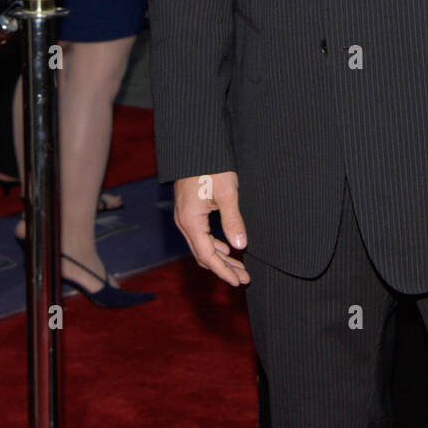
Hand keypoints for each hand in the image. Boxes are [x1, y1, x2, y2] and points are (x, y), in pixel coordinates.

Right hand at [174, 171, 249, 286]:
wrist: (196, 146)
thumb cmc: (211, 166)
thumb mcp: (227, 193)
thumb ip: (233, 220)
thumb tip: (240, 245)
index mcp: (191, 221)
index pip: (208, 256)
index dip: (224, 271)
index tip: (238, 281)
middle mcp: (184, 222)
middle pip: (204, 255)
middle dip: (224, 268)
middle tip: (244, 278)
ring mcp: (184, 217)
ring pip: (202, 246)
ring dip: (220, 258)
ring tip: (239, 266)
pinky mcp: (189, 210)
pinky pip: (200, 236)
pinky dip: (214, 246)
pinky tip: (227, 247)